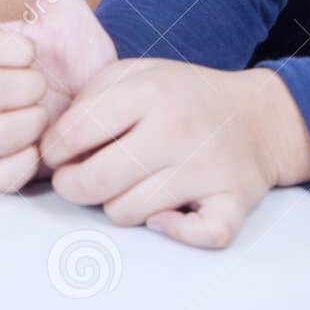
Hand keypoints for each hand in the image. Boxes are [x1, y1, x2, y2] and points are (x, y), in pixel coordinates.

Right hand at [0, 0, 116, 192]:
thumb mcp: (63, 8)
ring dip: (28, 124)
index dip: (5, 49)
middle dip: (23, 89)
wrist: (112, 109)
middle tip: (48, 87)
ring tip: (50, 118)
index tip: (35, 50)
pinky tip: (44, 149)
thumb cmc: (80, 58)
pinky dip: (23, 162)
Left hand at [40, 60, 309, 248]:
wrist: (258, 115)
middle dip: (73, 187)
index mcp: (148, 93)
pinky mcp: (233, 200)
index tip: (58, 156)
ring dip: (118, 207)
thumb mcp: (135, 74)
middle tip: (78, 181)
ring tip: (126, 188)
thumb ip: (89, 99)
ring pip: (129, 213)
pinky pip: (198, 235)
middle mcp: (176, 130)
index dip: (53, 151)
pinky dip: (177, 232)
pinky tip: (165, 216)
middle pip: (95, 182)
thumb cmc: (182, 97)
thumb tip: (52, 145)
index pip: (74, 133)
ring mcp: (206, 168)